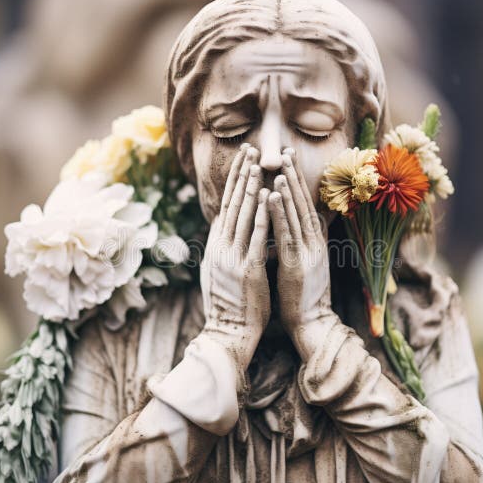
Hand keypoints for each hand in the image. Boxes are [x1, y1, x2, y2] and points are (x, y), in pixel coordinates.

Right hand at [200, 144, 270, 369]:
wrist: (227, 333)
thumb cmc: (229, 305)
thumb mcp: (221, 271)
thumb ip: (225, 247)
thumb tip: (227, 228)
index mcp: (217, 246)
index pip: (226, 205)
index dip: (234, 181)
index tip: (243, 160)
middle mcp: (221, 247)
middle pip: (232, 203)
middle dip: (241, 174)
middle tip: (249, 149)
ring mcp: (232, 257)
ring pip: (242, 214)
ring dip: (250, 186)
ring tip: (257, 163)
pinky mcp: (247, 269)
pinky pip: (255, 237)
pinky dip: (260, 214)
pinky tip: (266, 197)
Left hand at [268, 149, 337, 357]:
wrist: (312, 325)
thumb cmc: (302, 298)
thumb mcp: (304, 266)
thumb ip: (301, 244)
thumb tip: (298, 226)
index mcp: (314, 243)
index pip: (307, 206)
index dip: (299, 182)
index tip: (290, 160)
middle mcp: (314, 244)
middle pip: (304, 204)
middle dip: (295, 177)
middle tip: (287, 152)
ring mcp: (307, 253)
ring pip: (296, 215)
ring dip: (288, 189)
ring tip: (280, 166)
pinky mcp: (296, 265)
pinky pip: (286, 233)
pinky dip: (279, 211)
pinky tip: (271, 195)